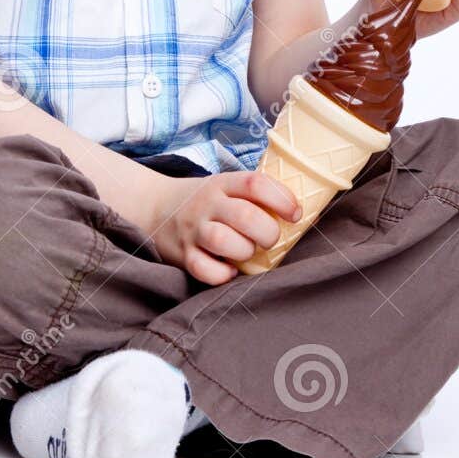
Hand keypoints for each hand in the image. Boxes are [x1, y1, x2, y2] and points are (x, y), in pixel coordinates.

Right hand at [147, 171, 301, 284]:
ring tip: (247, 252)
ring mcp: (193, 229)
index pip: (255, 183)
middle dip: (267, 232)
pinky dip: (221, 274)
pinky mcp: (182, 254)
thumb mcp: (225, 188)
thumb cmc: (204, 202)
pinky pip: (203, 269)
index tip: (294, 214)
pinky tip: (229, 270)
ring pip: (222, 240)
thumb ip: (254, 198)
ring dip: (244, 251)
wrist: (154, 208)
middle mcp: (207, 204)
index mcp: (222, 184)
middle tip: (269, 239)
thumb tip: (304, 217)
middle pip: (244, 216)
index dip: (281, 198)